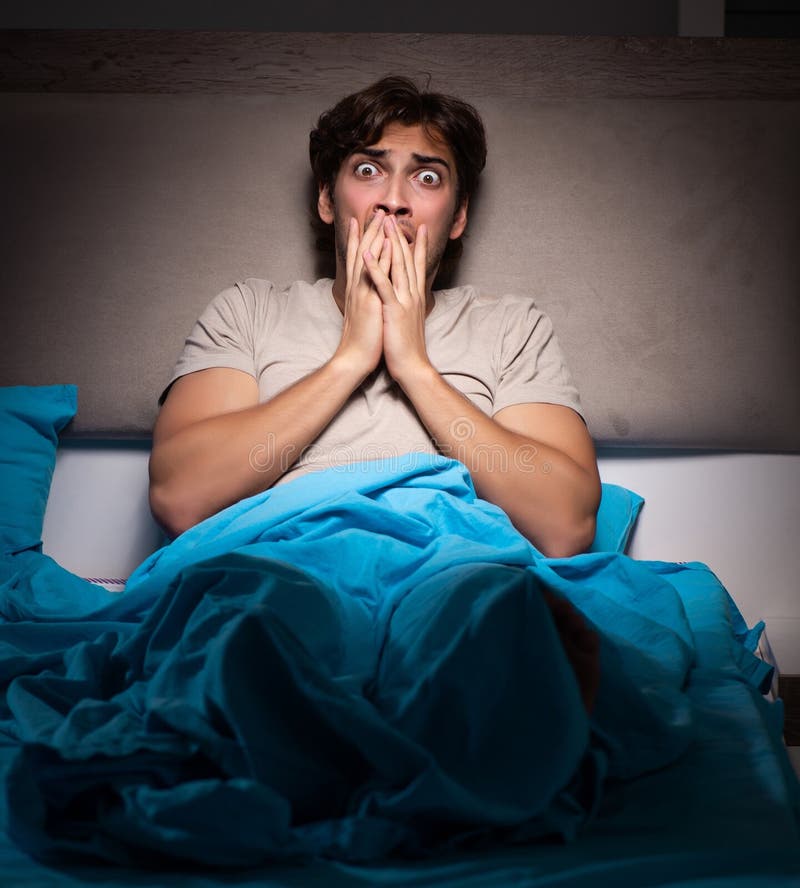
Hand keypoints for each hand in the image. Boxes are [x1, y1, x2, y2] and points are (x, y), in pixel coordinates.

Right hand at [334, 211, 391, 377]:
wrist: (354, 359)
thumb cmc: (362, 340)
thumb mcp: (363, 314)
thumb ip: (365, 298)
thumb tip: (371, 290)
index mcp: (356, 290)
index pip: (357, 259)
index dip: (359, 239)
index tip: (363, 221)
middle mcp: (357, 288)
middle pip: (361, 252)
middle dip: (368, 230)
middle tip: (375, 209)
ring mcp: (362, 294)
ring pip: (367, 259)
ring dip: (375, 237)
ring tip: (382, 217)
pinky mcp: (370, 303)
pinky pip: (377, 277)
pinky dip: (382, 259)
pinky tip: (388, 244)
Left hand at [363, 215, 431, 386]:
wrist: (412, 366)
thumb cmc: (407, 346)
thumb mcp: (410, 320)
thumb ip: (409, 304)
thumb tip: (408, 296)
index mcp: (415, 296)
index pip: (417, 265)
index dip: (418, 245)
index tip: (419, 227)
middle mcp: (412, 294)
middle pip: (406, 259)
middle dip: (400, 235)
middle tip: (393, 215)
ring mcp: (404, 301)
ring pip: (397, 266)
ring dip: (390, 242)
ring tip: (383, 223)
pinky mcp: (394, 310)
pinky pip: (383, 286)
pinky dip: (376, 268)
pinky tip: (368, 254)